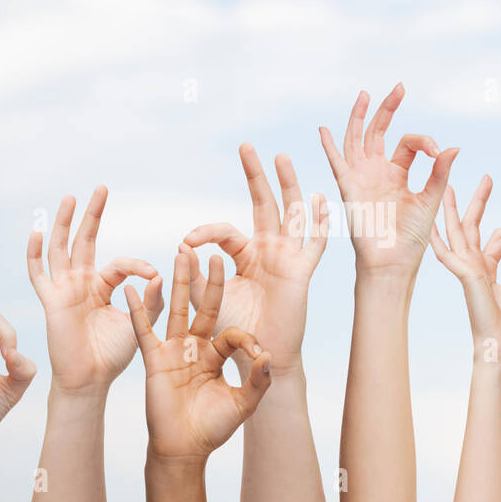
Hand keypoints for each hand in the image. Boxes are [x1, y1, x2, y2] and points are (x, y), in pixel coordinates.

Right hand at [28, 186, 162, 394]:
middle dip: (93, 215)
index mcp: (103, 287)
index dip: (138, 265)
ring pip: (61, 249)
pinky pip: (39, 275)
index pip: (120, 264)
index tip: (156, 275)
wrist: (91, 381)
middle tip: (102, 188)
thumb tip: (161, 273)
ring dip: (65, 223)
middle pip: (85, 241)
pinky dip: (35, 255)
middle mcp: (82, 283)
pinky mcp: (51, 301)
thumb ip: (151, 300)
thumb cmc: (113, 356)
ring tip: (71, 198)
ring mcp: (64, 290)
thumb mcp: (139, 323)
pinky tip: (36, 233)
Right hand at [126, 252, 271, 460]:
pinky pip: (145, 330)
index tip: (257, 352)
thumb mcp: (243, 404)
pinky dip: (138, 310)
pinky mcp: (154, 358)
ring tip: (182, 253)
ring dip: (178, 283)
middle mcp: (195, 347)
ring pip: (176, 309)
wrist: (184, 448)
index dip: (245, 340)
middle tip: (215, 254)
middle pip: (204, 308)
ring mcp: (173, 350)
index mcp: (217, 355)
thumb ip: (258, 381)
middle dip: (210, 283)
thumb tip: (268, 355)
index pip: (232, 334)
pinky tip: (132, 289)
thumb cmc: (213, 428)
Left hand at [181, 144, 327, 372]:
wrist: (259, 355)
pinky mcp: (302, 272)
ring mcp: (287, 258)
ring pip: (290, 214)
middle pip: (263, 204)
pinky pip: (315, 244)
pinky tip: (318, 199)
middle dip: (255, 175)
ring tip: (281, 158)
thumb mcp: (207, 298)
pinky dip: (319, 222)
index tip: (186, 242)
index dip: (205, 232)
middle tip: (245, 146)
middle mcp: (268, 250)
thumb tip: (181, 247)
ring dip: (287, 185)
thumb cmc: (233, 330)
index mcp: (244, 255)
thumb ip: (195, 275)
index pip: (226, 230)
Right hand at [319, 83, 456, 278]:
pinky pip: (337, 164)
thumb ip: (439, 173)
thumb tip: (453, 147)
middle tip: (399, 87)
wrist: (393, 262)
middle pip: (379, 132)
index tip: (437, 152)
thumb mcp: (429, 200)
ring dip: (360, 117)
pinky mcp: (349, 188)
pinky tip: (324, 130)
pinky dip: (329, 147)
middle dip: (388, 109)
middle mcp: (378, 172)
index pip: (409, 143)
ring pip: (357, 139)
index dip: (424, 141)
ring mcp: (362, 178)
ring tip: (365, 94)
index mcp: (398, 174)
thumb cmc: (411, 238)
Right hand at [429, 175, 500, 366]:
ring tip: (448, 186)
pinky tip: (432, 228)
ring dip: (452, 210)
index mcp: (487, 270)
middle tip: (486, 178)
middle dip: (478, 202)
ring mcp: (467, 272)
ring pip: (458, 233)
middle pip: (473, 227)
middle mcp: (473, 267)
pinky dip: (440, 241)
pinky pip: (450, 255)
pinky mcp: (467, 278)